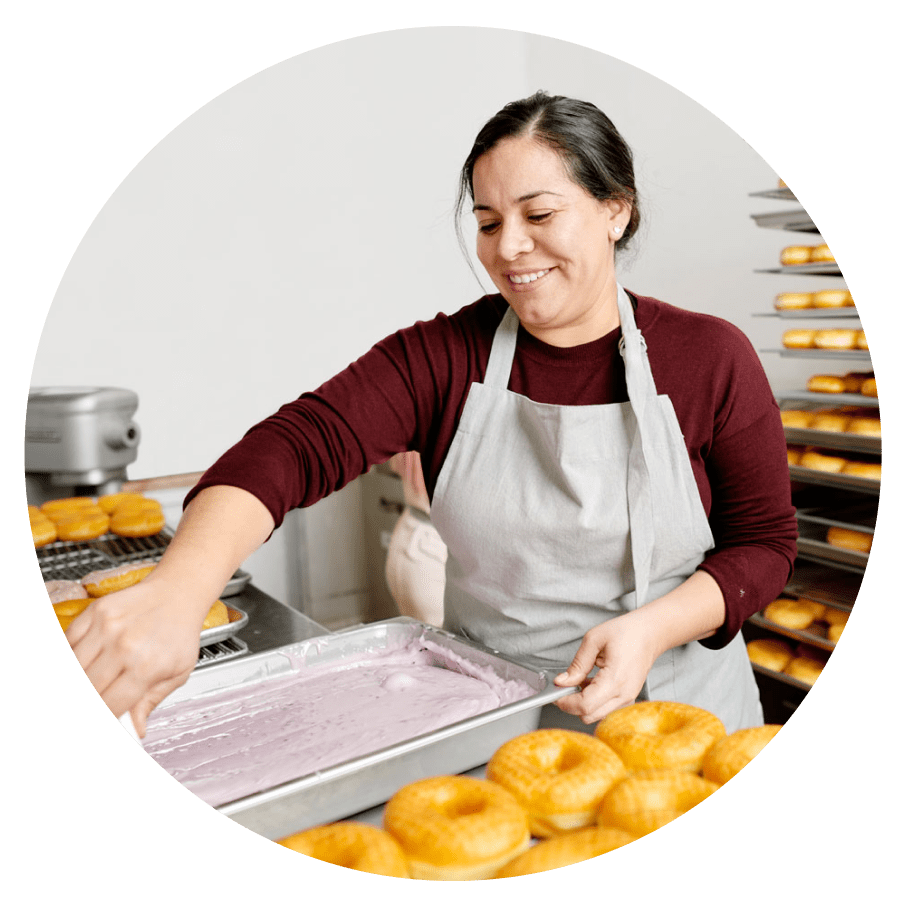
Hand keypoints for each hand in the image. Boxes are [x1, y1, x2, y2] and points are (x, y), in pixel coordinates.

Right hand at [65, 576, 206, 736]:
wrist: (177, 593)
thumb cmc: (179, 632)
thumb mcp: (177, 672)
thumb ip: (149, 703)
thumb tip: (134, 731)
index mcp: (147, 667)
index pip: (108, 707)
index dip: (101, 718)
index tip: (103, 718)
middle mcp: (124, 647)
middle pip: (86, 690)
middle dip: (87, 701)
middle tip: (97, 697)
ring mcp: (106, 628)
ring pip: (72, 667)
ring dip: (79, 678)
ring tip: (91, 680)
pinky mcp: (94, 612)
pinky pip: (66, 642)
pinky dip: (70, 655)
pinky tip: (82, 661)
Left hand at [552, 611, 659, 723]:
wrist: (650, 633)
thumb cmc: (626, 632)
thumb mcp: (594, 640)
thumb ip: (577, 664)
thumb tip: (562, 681)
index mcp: (615, 680)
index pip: (585, 705)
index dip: (565, 702)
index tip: (555, 692)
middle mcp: (624, 695)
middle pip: (589, 716)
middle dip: (571, 704)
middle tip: (565, 686)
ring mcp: (628, 699)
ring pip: (597, 715)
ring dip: (583, 703)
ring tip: (581, 681)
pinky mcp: (629, 699)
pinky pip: (606, 709)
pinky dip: (594, 701)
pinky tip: (592, 684)